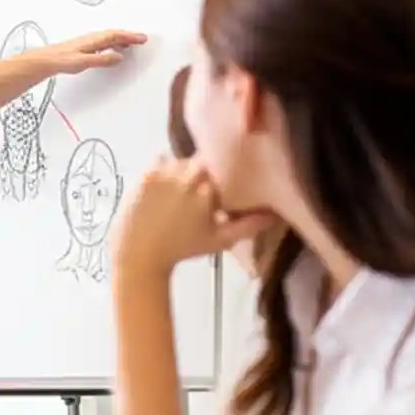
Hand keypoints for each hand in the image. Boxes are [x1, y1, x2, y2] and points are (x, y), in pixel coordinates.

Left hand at [34, 29, 147, 74]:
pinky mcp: (83, 48)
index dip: (131, 36)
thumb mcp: (85, 62)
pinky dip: (112, 44)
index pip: (116, 36)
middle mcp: (91, 39)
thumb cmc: (62, 59)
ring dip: (121, 40)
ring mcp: (87, 43)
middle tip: (141, 39)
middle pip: (114, 35)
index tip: (142, 38)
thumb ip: (102, 60)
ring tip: (131, 43)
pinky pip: (103, 43)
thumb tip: (118, 57)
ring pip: (109, 38)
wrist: (46, 60)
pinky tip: (111, 51)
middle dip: (129, 36)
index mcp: (94, 40)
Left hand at [112, 158, 277, 279]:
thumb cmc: (182, 248)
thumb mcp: (220, 239)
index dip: (225, 176)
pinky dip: (164, 172)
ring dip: (184, 173)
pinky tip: (163, 191)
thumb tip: (275, 213)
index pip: (226, 167)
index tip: (222, 189)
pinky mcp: (145, 171)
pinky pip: (161, 161)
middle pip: (204, 162)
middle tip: (200, 195)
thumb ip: (250, 225)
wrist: (139, 252)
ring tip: (180, 196)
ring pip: (182, 161)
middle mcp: (188, 171)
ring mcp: (164, 170)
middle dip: (204, 175)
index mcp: (209, 186)